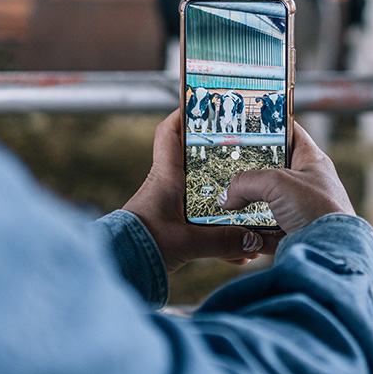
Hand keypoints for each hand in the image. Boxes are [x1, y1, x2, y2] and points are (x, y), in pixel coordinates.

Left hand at [123, 110, 282, 273]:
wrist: (120, 268)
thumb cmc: (142, 245)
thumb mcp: (187, 242)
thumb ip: (222, 241)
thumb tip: (253, 240)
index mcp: (166, 177)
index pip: (169, 133)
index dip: (184, 114)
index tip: (205, 105)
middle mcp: (168, 187)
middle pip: (198, 162)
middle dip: (224, 161)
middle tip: (248, 160)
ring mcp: (171, 208)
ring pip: (204, 195)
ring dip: (226, 203)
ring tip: (252, 212)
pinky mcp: (173, 229)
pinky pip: (204, 226)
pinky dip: (221, 237)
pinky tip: (239, 254)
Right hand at [218, 121, 356, 233]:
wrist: (331, 251)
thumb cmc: (317, 209)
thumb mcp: (278, 183)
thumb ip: (247, 182)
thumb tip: (226, 196)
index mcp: (311, 160)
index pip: (288, 131)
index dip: (268, 125)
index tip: (244, 124)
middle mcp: (306, 182)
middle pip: (270, 168)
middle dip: (248, 169)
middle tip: (225, 165)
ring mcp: (298, 207)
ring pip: (264, 199)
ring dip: (246, 202)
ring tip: (224, 198)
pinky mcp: (291, 231)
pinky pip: (264, 226)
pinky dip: (250, 228)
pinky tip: (235, 226)